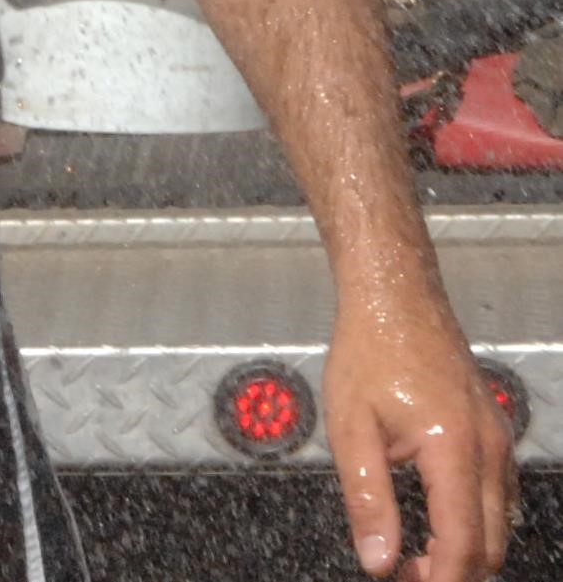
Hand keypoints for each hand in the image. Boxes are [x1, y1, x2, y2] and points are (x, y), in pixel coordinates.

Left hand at [329, 285, 513, 579]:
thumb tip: (378, 560)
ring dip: (466, 549)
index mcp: (454, 449)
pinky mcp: (495, 433)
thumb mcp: (351, 427)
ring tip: (413, 555)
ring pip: (501, 523)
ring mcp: (500, 441)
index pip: (464, 544)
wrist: (397, 298)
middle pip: (492, 544)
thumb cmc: (369, 352)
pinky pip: (498, 495)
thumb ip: (367, 499)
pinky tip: (435, 520)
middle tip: (404, 573)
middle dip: (454, 572)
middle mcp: (491, 450)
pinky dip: (475, 521)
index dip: (438, 579)